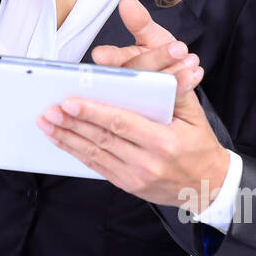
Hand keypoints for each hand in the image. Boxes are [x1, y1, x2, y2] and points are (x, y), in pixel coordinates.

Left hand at [35, 0, 229, 210]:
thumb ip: (175, 91)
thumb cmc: (200, 145)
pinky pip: (96, 166)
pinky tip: (61, 140)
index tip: (70, 102)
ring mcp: (135, 177)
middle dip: (72, 123)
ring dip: (67, 138)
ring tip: (47, 123)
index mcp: (163, 141)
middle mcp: (147, 162)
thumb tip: (159, 69)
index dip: (93, 112)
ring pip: (94, 154)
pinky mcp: (127, 184)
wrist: (208, 185)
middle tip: (50, 110)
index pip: (121, 123)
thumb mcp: (195, 114)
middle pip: (102, 139)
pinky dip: (75, 152)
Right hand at [90, 0, 202, 99]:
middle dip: (158, 59)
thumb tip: (126, 2)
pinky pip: (171, 101)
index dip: (107, 58)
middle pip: (136, 72)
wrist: (180, 80)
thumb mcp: (151, 36)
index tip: (101, 55)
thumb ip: (140, 22)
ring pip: (154, 89)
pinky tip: (194, 75)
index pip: (110, 59)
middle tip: (179, 48)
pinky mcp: (157, 114)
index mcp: (119, 63)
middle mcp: (126, 83)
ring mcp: (141, 101)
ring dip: (175, 74)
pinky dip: (185, 86)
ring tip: (191, 60)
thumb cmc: (160, 56)